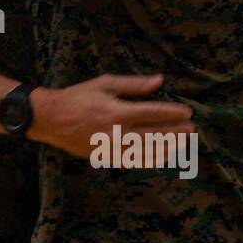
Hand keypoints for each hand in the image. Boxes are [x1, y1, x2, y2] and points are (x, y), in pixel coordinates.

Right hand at [27, 74, 193, 157]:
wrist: (50, 119)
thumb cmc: (77, 97)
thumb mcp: (104, 83)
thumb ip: (133, 84)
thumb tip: (159, 81)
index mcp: (117, 112)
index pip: (154, 113)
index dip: (173, 113)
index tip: (187, 112)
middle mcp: (117, 133)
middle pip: (156, 134)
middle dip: (176, 132)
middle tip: (192, 129)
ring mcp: (112, 149)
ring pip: (148, 151)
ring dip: (169, 147)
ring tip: (184, 144)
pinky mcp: (106, 158)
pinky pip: (135, 162)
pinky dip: (152, 159)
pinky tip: (164, 156)